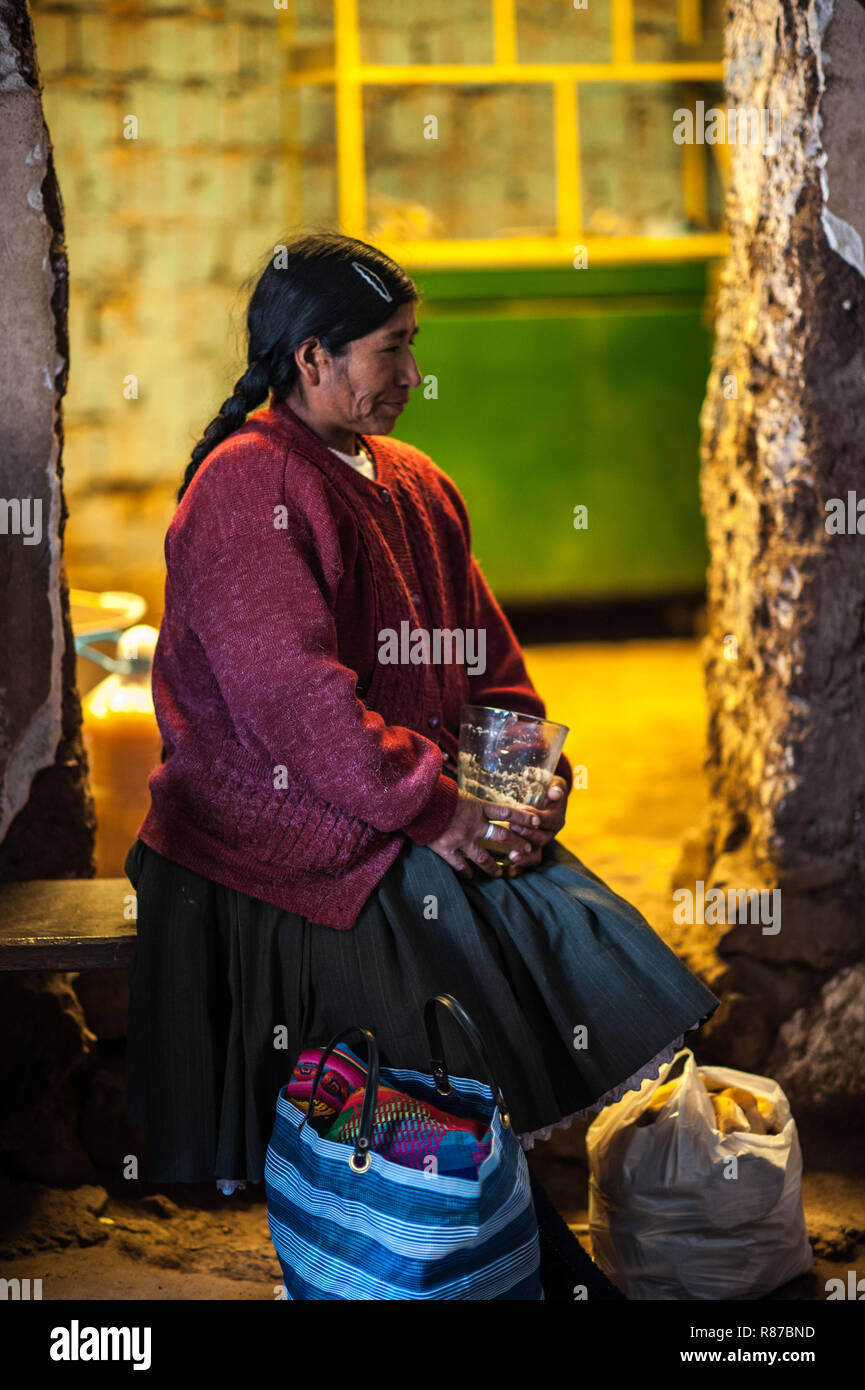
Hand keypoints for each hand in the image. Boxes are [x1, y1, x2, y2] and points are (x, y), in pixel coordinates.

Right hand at [427, 789, 542, 880]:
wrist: (416, 801)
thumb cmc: (436, 794)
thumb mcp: (457, 794)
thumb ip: (469, 803)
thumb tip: (475, 805)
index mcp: (477, 808)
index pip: (506, 813)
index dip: (523, 818)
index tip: (537, 822)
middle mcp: (473, 825)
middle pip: (501, 837)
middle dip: (517, 844)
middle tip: (528, 851)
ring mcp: (461, 839)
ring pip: (483, 857)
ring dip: (492, 866)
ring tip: (499, 874)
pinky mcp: (446, 849)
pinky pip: (460, 865)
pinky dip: (465, 872)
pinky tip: (470, 877)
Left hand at [502, 775, 568, 877]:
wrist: (544, 798)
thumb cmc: (547, 791)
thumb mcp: (554, 785)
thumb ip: (556, 788)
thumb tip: (554, 793)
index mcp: (556, 819)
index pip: (550, 821)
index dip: (537, 817)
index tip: (523, 809)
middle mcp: (549, 833)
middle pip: (542, 839)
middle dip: (527, 834)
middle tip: (512, 826)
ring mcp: (538, 843)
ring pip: (536, 854)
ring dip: (524, 855)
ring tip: (512, 855)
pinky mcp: (529, 850)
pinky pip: (526, 862)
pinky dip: (519, 869)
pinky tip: (509, 873)